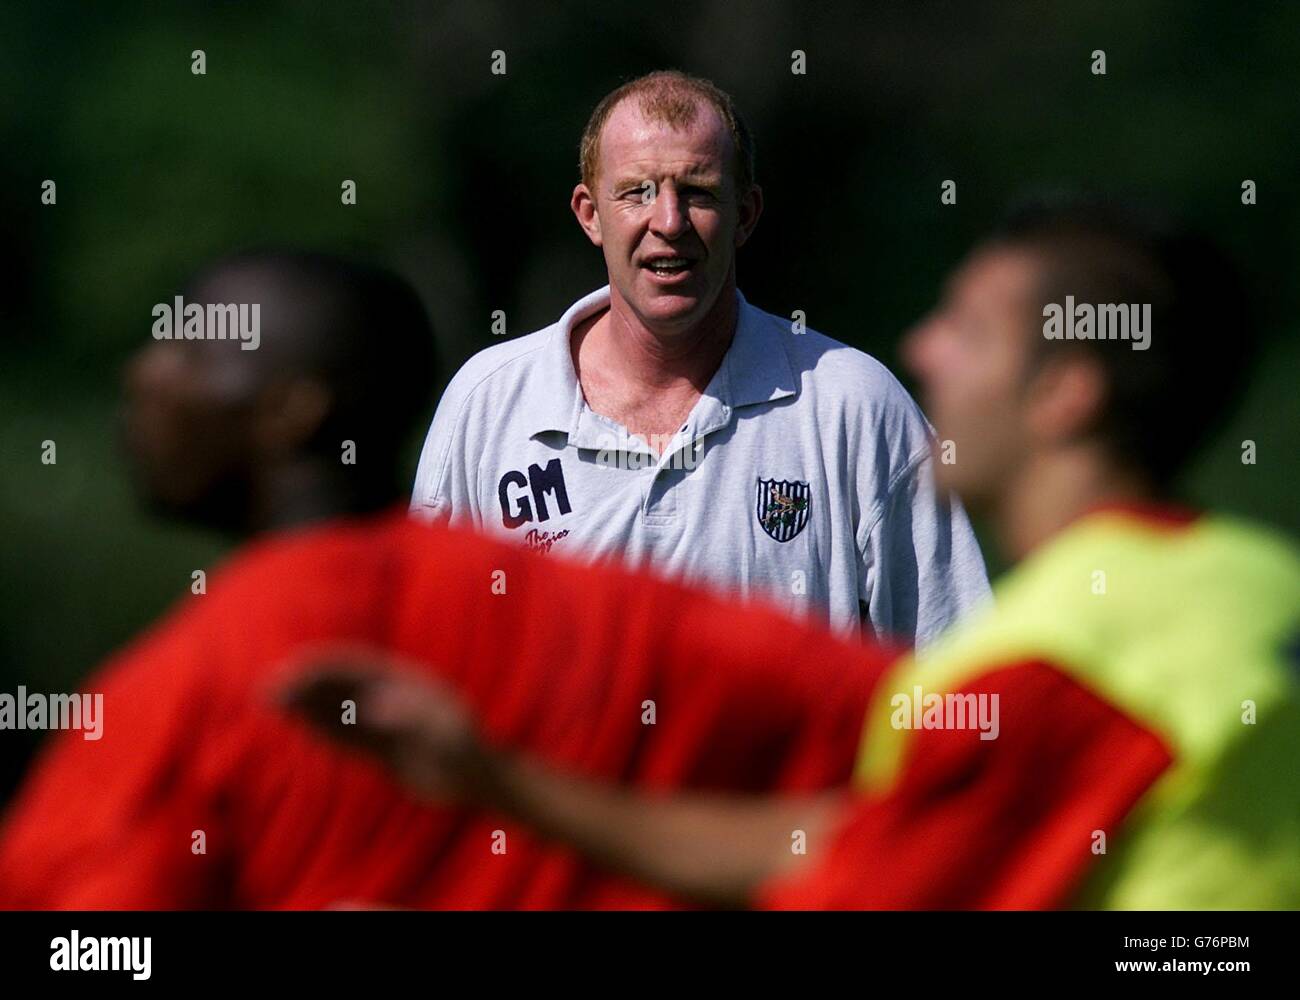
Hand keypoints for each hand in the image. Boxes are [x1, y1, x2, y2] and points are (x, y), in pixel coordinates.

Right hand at [274, 648, 495, 803]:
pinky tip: (297, 725)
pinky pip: (343, 736)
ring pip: (336, 709)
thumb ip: (411, 717)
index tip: (292, 671)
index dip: (323, 667)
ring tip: (271, 701)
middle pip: (340, 685)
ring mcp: (383, 722)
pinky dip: (318, 729)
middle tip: (268, 689)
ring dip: (305, 705)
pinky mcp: (380, 748)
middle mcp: (390, 697)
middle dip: (304, 684)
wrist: (477, 780)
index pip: (356, 667)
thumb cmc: (467, 751)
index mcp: (405, 681)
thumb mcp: (446, 732)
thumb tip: (372, 707)